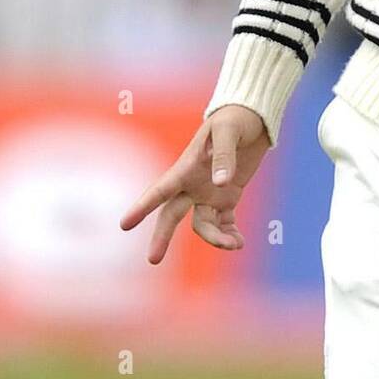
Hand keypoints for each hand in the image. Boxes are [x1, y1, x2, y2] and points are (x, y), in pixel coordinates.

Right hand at [119, 104, 270, 264]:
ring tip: (235, 244)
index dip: (142, 207)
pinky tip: (239, 241)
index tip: (124, 224)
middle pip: (171, 215)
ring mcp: (209, 193)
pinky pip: (224, 223)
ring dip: (215, 238)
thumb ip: (223, 155)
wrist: (253, 119)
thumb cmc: (234, 119)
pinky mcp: (227, 197)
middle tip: (152, 259)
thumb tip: (220, 183)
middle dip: (162, 236)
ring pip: (202, 225)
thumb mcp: (228, 131)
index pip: (160, 190)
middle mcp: (193, 184)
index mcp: (186, 167)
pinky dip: (230, 235)